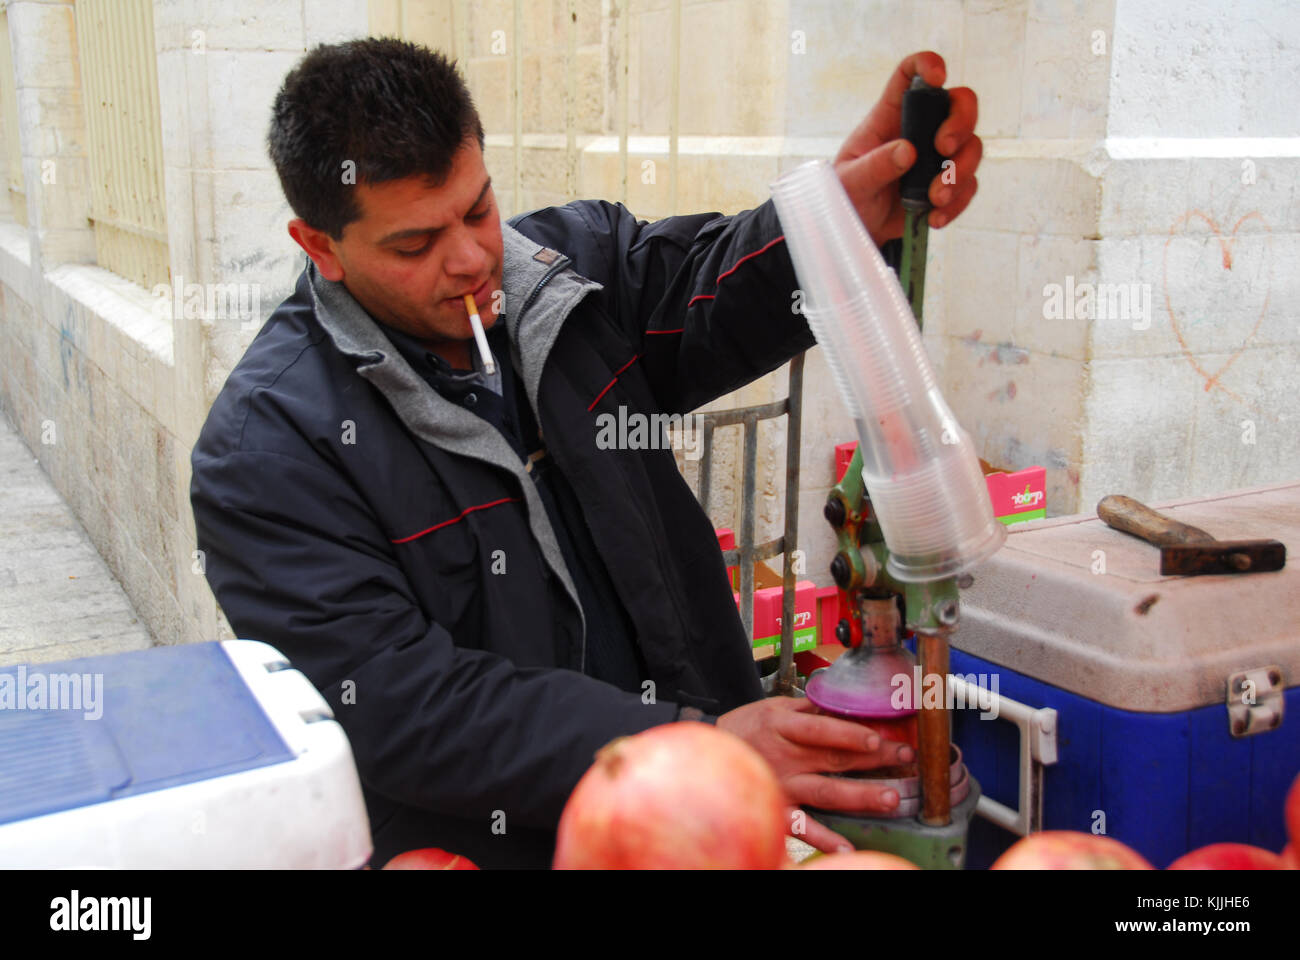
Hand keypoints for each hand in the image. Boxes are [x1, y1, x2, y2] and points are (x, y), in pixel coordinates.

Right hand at [716, 696, 914, 855]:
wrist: (708, 754)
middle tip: (904, 758)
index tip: (878, 738)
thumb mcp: (773, 708)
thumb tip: (845, 702)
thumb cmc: (746, 727)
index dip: (849, 734)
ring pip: (825, 793)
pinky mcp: (776, 810)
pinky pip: (802, 827)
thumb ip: (809, 709)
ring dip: (860, 797)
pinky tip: (846, 848)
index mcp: (782, 726)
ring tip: (891, 799)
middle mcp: (783, 757)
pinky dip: (823, 839)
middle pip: (833, 759)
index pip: (820, 729)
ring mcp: (780, 786)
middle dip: (873, 760)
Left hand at [833, 51, 981, 245]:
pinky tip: (935, 217)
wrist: (857, 228)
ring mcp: (937, 156)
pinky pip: (967, 185)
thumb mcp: (850, 182)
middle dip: (961, 122)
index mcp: (890, 115)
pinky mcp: (947, 183)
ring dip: (960, 172)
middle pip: (960, 104)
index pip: (911, 74)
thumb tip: (907, 152)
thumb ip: (874, 167)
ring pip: (971, 146)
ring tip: (934, 198)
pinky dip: (957, 202)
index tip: (939, 78)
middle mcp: (920, 129)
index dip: (928, 65)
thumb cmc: (846, 195)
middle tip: (944, 148)